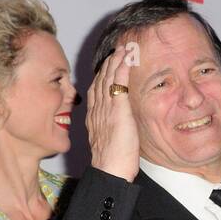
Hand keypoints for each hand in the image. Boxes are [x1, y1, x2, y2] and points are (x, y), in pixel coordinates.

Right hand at [87, 50, 138, 182]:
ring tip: (121, 49)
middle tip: (115, 51)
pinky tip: (126, 59)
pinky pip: (119, 84)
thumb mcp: (109, 142)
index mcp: (94, 118)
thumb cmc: (112, 163)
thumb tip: (119, 127)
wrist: (110, 170)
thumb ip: (111, 130)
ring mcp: (106, 109)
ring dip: (115, 62)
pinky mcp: (118, 109)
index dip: (101, 76)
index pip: (96, 91)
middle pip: (100, 81)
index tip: (107, 65)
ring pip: (108, 79)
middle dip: (107, 65)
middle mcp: (97, 110)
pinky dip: (122, 69)